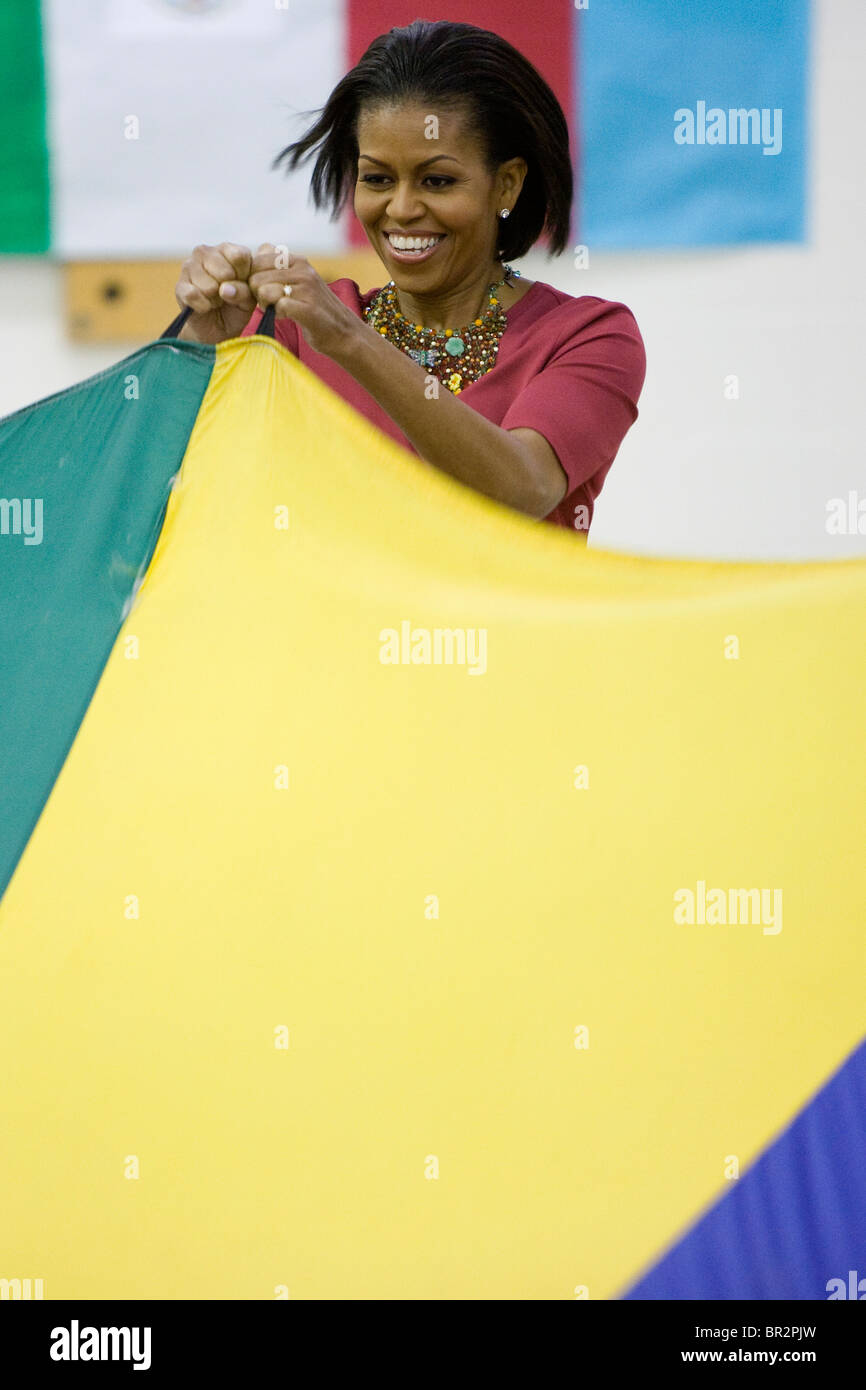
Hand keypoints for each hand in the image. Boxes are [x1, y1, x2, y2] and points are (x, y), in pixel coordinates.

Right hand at [174, 243, 257, 342]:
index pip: (240, 256)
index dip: (245, 276)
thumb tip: (224, 289)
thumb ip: (244, 291)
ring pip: (210, 286)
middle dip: (229, 290)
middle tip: (226, 295)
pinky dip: (203, 307)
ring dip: (216, 300)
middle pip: (225, 271)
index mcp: (227, 250)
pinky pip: (193, 295)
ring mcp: (189, 266)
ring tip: (216, 300)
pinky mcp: (180, 286)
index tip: (243, 285)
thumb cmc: (235, 307)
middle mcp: (206, 252)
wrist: (217, 328)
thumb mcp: (248, 300)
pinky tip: (205, 307)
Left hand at [248, 244, 360, 358]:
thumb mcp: (297, 280)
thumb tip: (254, 254)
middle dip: (257, 294)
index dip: (253, 278)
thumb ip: (276, 266)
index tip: (265, 290)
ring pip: (264, 291)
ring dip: (266, 305)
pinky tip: (288, 317)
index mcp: (297, 260)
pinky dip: (278, 315)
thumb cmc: (313, 307)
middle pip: (256, 277)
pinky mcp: (309, 309)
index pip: (257, 260)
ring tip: (278, 310)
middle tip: (271, 304)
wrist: (343, 332)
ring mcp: (307, 289)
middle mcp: (303, 270)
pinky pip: (278, 306)